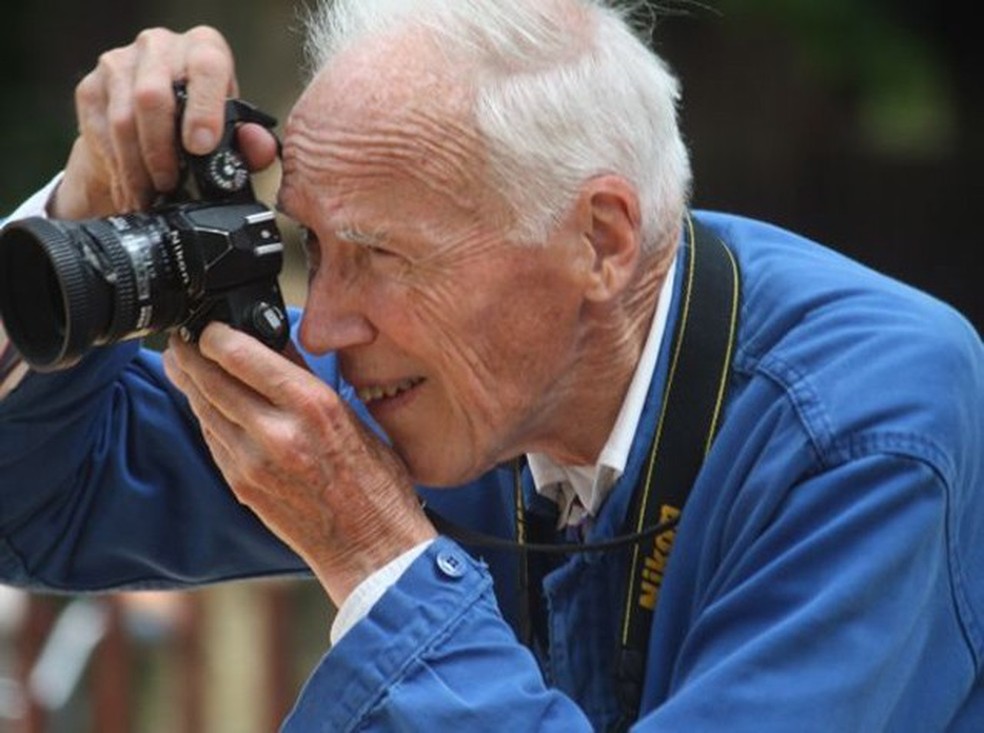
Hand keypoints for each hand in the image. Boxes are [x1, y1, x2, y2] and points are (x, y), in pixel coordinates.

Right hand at [52, 26, 278, 219]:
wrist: (153, 124)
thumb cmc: (202, 124)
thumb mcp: (232, 132)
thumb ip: (252, 142)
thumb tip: (258, 146)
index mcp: (204, 49)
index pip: (205, 67)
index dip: (204, 109)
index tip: (201, 146)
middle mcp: (160, 47)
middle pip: (153, 96)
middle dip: (161, 150)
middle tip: (170, 184)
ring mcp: (120, 63)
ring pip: (123, 119)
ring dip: (137, 167)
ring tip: (151, 196)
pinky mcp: (91, 86)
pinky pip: (99, 132)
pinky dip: (117, 170)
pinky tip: (131, 191)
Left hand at [162, 324, 436, 605]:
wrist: (369, 545)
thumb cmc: (375, 481)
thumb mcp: (353, 417)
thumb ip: (307, 381)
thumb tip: (273, 343)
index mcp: (312, 406)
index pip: (243, 356)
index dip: (215, 335)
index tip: (208, 326)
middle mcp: (277, 432)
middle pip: (212, 380)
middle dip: (190, 356)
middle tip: (181, 340)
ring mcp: (252, 463)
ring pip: (205, 410)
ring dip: (191, 385)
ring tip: (182, 365)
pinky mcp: (241, 486)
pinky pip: (213, 440)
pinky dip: (206, 417)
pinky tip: (205, 404)